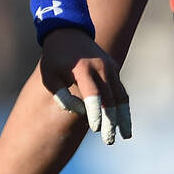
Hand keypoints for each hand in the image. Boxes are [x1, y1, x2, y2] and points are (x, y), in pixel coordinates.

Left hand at [41, 28, 130, 144]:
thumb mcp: (49, 76)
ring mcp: (110, 68)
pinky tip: (123, 122)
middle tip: (109, 140)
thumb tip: (81, 110)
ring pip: (120, 96)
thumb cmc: (54, 59)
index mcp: (82, 69)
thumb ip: (62, 96)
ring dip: (123, 117)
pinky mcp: (114, 69)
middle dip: (110, 121)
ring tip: (124, 135)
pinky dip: (123, 107)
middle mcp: (100, 68)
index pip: (92, 95)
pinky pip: (120, 90)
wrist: (68, 33)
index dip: (95, 112)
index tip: (95, 129)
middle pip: (109, 99)